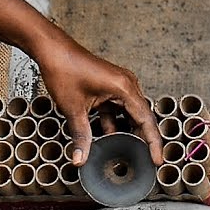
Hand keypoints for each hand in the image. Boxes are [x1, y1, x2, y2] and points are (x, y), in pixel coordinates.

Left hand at [35, 39, 161, 167]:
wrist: (52, 50)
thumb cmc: (64, 68)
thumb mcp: (73, 109)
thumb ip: (81, 136)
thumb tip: (81, 157)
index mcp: (124, 88)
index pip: (146, 120)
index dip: (153, 142)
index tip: (157, 159)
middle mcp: (127, 85)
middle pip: (142, 118)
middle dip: (142, 139)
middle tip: (145, 160)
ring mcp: (120, 85)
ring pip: (130, 114)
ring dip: (127, 131)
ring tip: (126, 150)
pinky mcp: (111, 87)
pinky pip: (119, 109)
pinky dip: (115, 122)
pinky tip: (108, 136)